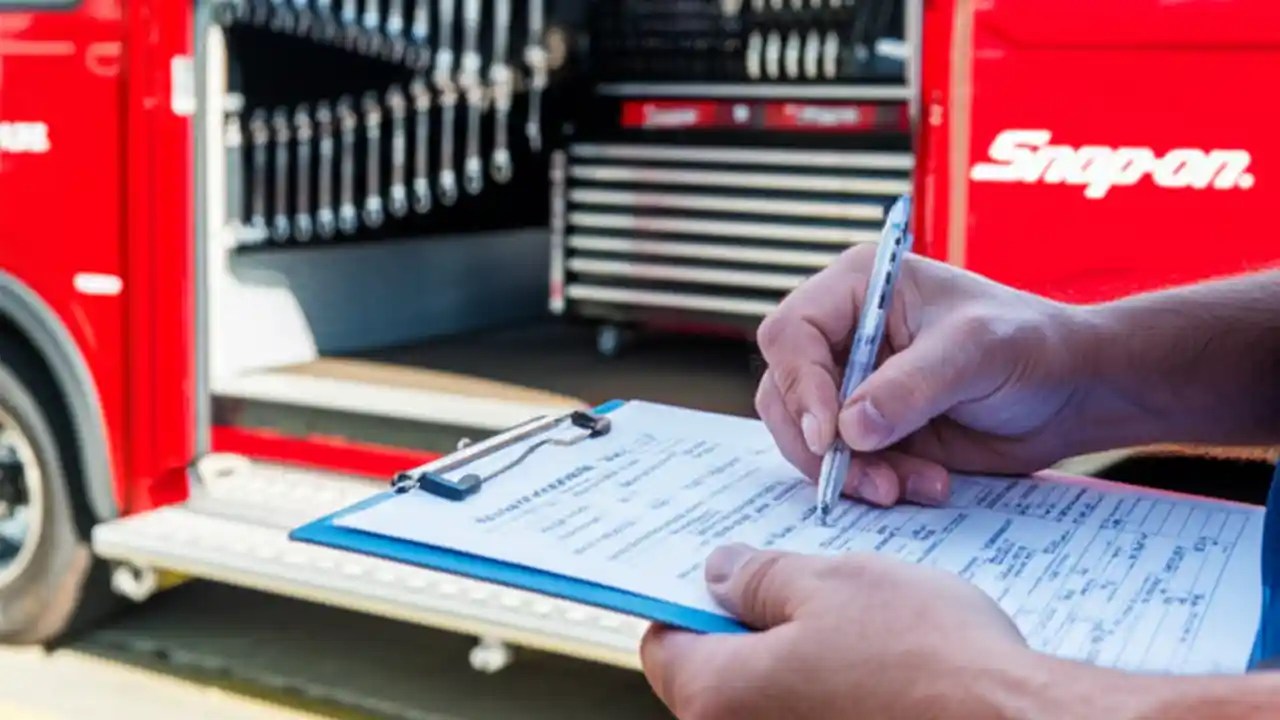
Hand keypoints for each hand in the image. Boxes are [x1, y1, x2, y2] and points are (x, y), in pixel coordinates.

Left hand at [640, 544, 1041, 719]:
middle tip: (797, 586)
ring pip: (772, 697)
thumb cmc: (928, 657)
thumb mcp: (831, 582)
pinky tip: (878, 662)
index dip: (688, 602)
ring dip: (797, 658)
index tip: (719, 577)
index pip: (665, 645)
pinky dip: (832, 690)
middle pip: (717, 676)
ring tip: (852, 622)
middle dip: (750, 627)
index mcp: (721, 695)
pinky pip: (814, 716)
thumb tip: (720, 573)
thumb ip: (759, 577)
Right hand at [755, 244, 1088, 506]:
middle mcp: (843, 334)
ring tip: (906, 487)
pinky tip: (928, 484)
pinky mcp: (869, 430)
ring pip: (807, 438)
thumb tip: (848, 430)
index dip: (800, 386)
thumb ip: (909, 388)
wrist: (1070, 392)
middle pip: (784, 393)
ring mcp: (853, 385)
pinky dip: (876, 484)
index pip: (790, 335)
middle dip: (820, 445)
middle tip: (868, 479)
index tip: (829, 436)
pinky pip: (844, 465)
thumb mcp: (973, 353)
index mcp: (857, 289)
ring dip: (851, 473)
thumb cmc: (1029, 346)